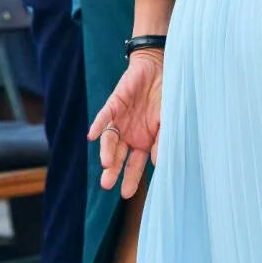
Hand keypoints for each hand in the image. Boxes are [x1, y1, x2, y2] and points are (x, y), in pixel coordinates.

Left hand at [89, 49, 163, 198]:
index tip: (127, 193)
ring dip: (106, 152)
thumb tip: (157, 162)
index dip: (131, 178)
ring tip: (105, 164)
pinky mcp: (114, 104)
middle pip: (118, 156)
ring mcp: (120, 120)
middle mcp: (129, 135)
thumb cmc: (167, 98)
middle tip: (108, 185)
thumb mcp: (169, 121)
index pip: (135, 165)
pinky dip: (98, 125)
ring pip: (109, 140)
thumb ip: (163, 140)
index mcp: (143, 142)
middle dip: (113, 170)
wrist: (159, 69)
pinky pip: (104, 117)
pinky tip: (92, 136)